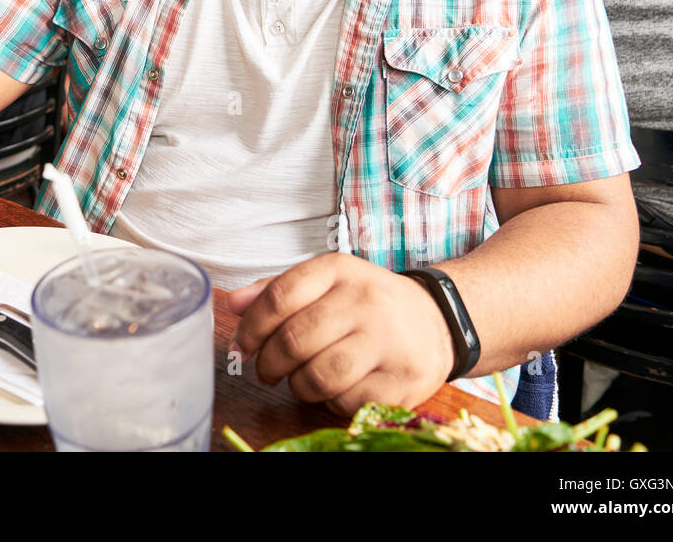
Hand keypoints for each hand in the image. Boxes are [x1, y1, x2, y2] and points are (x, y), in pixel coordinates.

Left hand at [227, 253, 454, 416]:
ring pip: (318, 377)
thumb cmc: (369, 302)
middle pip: (293, 341)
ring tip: (300, 380)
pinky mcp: (404, 381)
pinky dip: (330, 403)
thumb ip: (276, 291)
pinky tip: (335, 389)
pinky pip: (346, 403)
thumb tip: (233, 305)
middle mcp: (365, 301)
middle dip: (267, 364)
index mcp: (339, 270)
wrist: (438, 319)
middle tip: (266, 371)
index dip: (251, 327)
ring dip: (298, 387)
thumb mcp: (326, 282)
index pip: (279, 297)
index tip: (243, 345)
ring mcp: (388, 341)